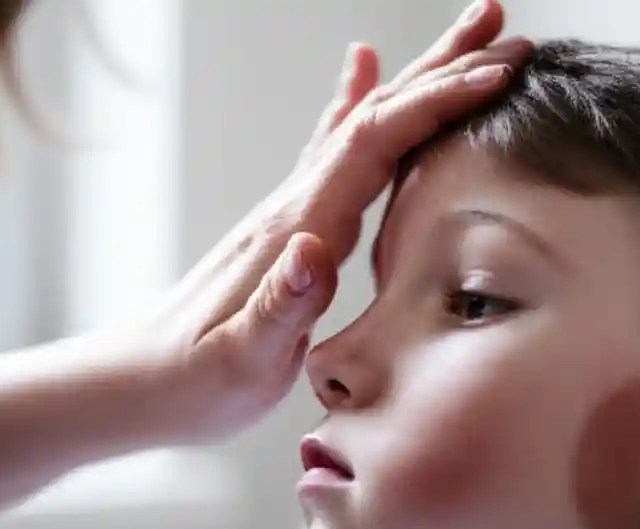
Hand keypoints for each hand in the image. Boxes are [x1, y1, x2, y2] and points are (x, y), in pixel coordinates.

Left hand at [135, 0, 531, 442]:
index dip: (434, 104)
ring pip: (361, 124)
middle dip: (441, 70)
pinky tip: (361, 75)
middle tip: (502, 27)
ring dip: (416, 78)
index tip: (496, 75)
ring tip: (464, 39)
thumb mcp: (241, 361)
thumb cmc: (192, 382)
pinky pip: (332, 149)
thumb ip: (280, 308)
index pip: (372, 144)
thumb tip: (315, 250)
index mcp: (296, 231)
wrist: (138, 383)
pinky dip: (357, 105)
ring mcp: (289, 211)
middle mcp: (294, 206)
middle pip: (373, 115)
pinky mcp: (287, 227)